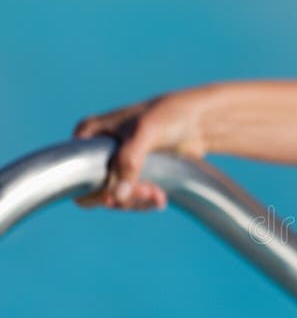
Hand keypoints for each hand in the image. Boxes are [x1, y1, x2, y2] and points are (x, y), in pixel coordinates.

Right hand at [73, 90, 207, 209]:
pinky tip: (160, 199)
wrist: (197, 120)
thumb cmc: (169, 116)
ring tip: (160, 196)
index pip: (76, 172)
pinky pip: (132, 197)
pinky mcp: (136, 174)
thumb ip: (129, 161)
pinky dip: (145, 201)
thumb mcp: (145, 133)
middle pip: (95, 189)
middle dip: (121, 198)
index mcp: (89, 134)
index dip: (94, 190)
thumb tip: (117, 196)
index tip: (117, 197)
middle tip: (150, 193)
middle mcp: (98, 150)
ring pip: (115, 196)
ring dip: (137, 201)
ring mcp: (117, 163)